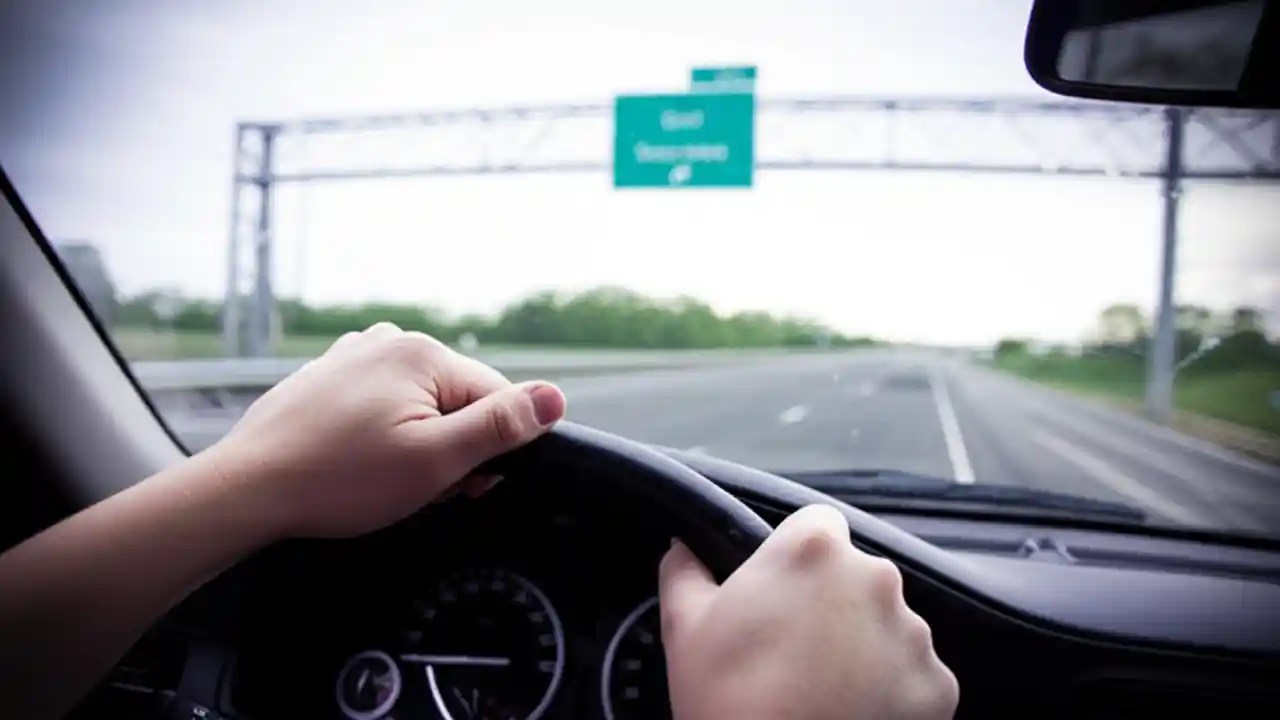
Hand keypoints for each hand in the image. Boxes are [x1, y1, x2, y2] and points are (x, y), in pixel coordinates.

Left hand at [206, 323, 566, 538]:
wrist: (248, 489)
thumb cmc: (339, 480)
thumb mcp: (434, 461)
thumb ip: (499, 427)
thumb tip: (555, 397)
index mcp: (423, 351)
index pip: (495, 400)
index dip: (486, 451)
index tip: (455, 484)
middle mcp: (390, 338)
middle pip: (457, 400)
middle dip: (447, 447)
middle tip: (413, 485)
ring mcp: (354, 353)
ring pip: (419, 405)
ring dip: (416, 443)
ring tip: (379, 477)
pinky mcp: (328, 376)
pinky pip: (382, 403)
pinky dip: (381, 434)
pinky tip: (355, 463)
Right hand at [659, 504, 958, 719]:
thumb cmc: (724, 697)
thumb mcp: (684, 626)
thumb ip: (684, 570)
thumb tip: (684, 547)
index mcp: (814, 548)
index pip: (819, 525)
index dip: (798, 558)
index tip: (783, 594)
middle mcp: (875, 577)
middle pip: (857, 575)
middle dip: (833, 603)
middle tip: (797, 650)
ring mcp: (913, 632)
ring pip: (888, 625)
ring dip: (865, 646)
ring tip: (826, 689)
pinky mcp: (938, 684)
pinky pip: (915, 676)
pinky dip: (893, 691)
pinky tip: (855, 713)